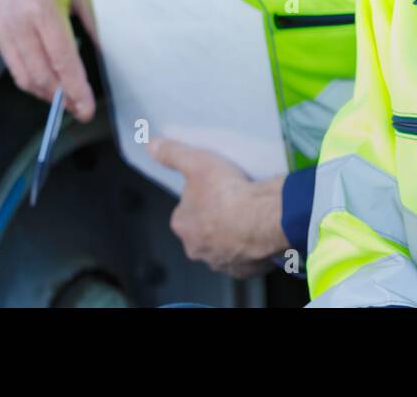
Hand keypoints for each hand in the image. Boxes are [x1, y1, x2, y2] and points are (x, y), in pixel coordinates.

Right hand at [0, 0, 97, 121]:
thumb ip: (93, 20)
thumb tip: (106, 52)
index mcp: (45, 9)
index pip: (63, 60)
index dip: (75, 89)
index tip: (87, 108)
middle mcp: (20, 22)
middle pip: (41, 75)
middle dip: (63, 99)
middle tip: (82, 109)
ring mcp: (4, 28)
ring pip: (24, 77)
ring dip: (47, 94)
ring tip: (67, 99)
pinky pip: (13, 66)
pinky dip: (31, 80)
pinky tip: (49, 81)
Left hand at [148, 138, 287, 278]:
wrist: (264, 218)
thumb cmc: (228, 193)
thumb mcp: (197, 162)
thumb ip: (173, 154)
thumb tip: (152, 145)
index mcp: (182, 225)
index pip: (186, 211)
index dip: (200, 198)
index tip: (215, 188)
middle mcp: (198, 249)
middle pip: (204, 231)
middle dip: (216, 220)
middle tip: (234, 201)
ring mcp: (222, 262)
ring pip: (225, 245)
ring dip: (234, 234)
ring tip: (251, 213)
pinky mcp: (245, 270)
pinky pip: (247, 257)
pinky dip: (253, 246)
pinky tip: (260, 230)